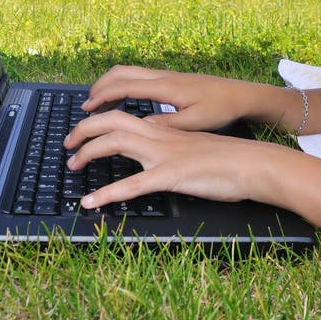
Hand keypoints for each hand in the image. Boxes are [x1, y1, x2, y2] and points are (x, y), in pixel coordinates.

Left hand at [63, 110, 269, 208]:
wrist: (253, 163)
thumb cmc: (229, 159)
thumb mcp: (193, 148)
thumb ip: (171, 148)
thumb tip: (154, 157)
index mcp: (165, 129)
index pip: (123, 116)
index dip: (98, 121)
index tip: (84, 132)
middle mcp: (160, 136)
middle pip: (111, 121)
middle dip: (83, 129)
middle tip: (68, 145)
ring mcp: (164, 154)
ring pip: (115, 142)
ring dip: (88, 153)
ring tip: (72, 167)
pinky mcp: (171, 175)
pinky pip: (132, 185)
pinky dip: (106, 194)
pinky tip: (90, 203)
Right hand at [81, 65, 268, 131]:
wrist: (242, 94)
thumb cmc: (221, 108)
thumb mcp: (194, 123)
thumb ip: (166, 126)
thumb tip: (138, 128)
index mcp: (166, 87)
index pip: (124, 87)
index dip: (102, 97)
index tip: (85, 109)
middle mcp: (163, 76)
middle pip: (121, 73)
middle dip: (99, 87)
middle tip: (84, 107)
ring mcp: (167, 75)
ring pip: (129, 72)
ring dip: (109, 84)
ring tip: (96, 103)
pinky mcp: (171, 79)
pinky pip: (138, 76)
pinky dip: (121, 85)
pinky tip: (121, 100)